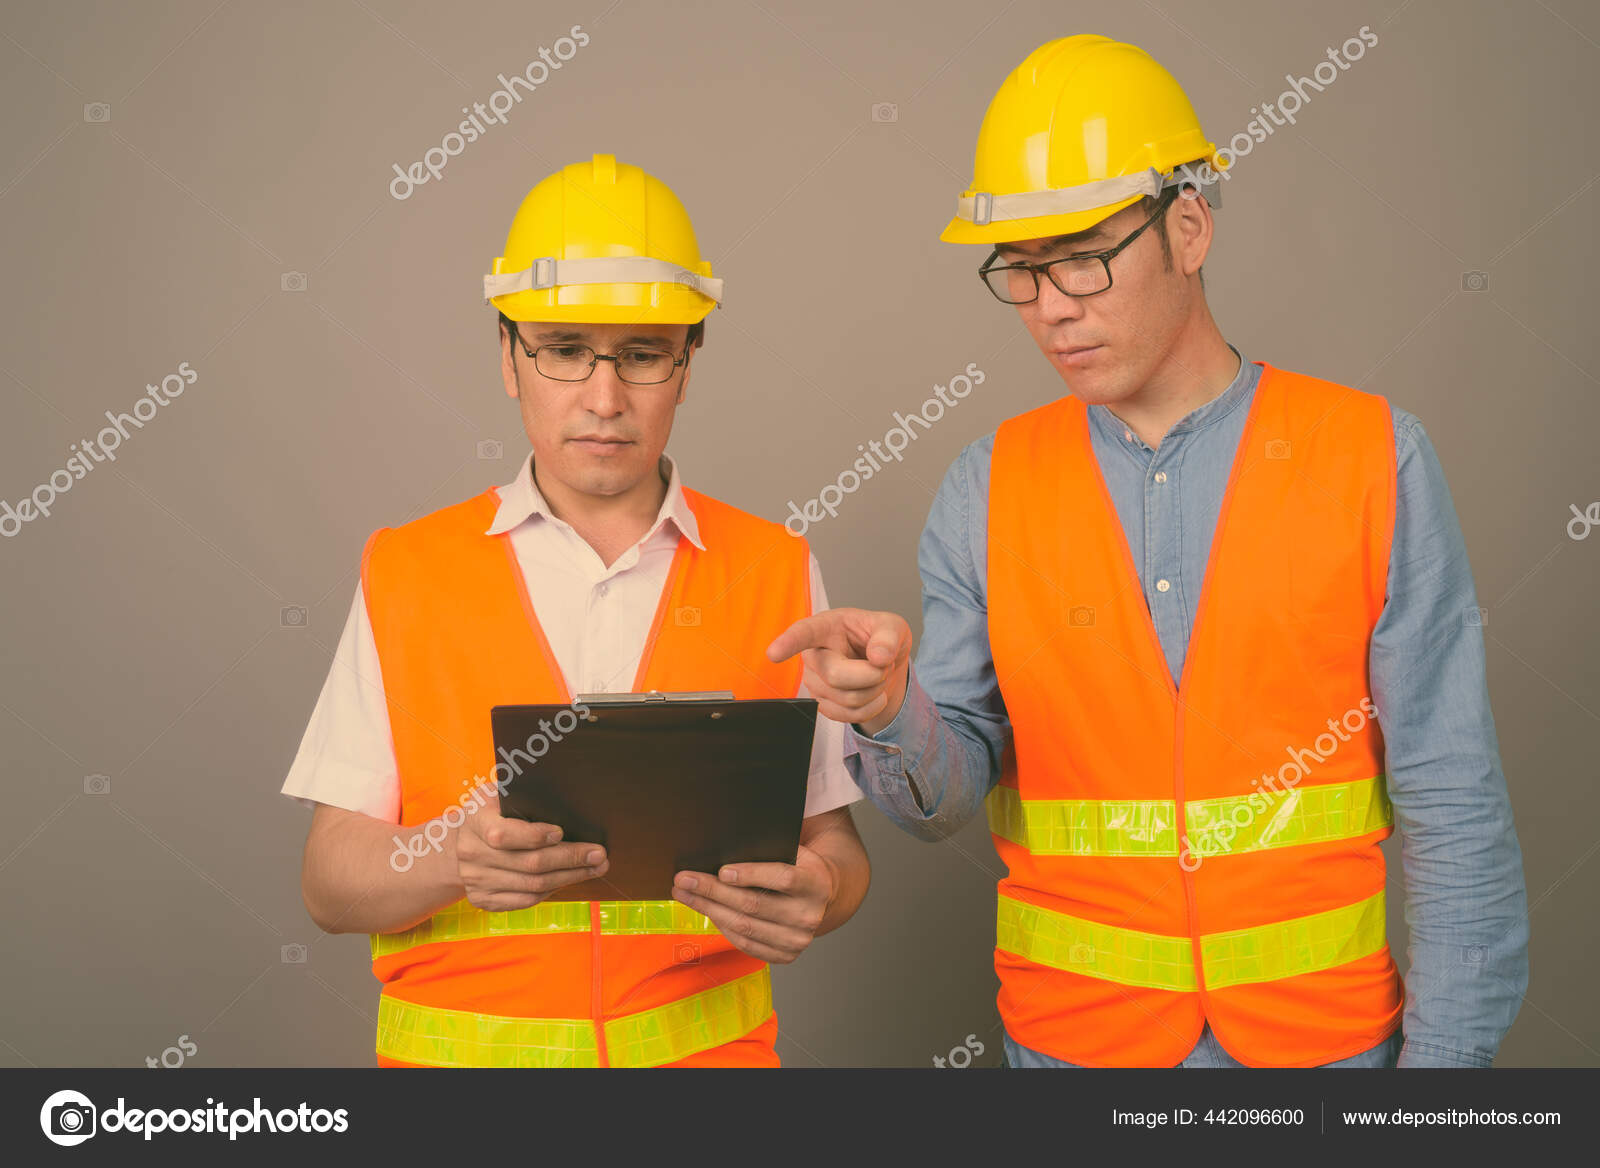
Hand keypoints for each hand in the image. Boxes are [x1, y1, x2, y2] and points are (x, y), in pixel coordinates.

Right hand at [455, 788, 607, 911]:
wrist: (461, 843)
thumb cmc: (492, 812)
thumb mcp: (499, 794)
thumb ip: (524, 796)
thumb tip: (567, 801)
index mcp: (475, 821)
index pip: (503, 835)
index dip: (535, 835)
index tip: (562, 832)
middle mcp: (472, 854)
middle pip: (529, 864)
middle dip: (569, 859)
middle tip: (598, 854)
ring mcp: (476, 880)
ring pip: (532, 886)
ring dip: (569, 877)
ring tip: (595, 868)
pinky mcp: (484, 899)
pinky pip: (525, 901)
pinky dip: (552, 890)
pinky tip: (570, 879)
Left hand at [671, 845, 836, 963]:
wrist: (821, 896)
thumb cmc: (799, 867)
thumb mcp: (793, 851)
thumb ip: (768, 852)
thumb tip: (722, 852)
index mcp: (816, 884)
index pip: (783, 878)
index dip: (751, 874)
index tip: (721, 870)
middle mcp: (809, 915)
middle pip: (754, 905)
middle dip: (713, 891)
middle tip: (684, 880)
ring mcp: (798, 940)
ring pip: (744, 927)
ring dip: (709, 909)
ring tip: (685, 894)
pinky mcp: (785, 955)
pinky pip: (745, 944)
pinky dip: (722, 926)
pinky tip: (706, 911)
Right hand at [767, 607, 911, 735]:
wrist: (884, 664)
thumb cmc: (880, 637)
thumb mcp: (892, 626)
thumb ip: (888, 636)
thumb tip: (878, 657)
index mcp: (826, 627)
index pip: (803, 634)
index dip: (788, 643)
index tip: (773, 653)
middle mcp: (814, 655)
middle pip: (835, 675)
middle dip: (871, 674)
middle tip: (882, 664)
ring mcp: (815, 682)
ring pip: (846, 699)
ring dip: (875, 690)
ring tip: (876, 674)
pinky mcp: (823, 704)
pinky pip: (849, 716)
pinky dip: (872, 707)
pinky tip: (872, 692)